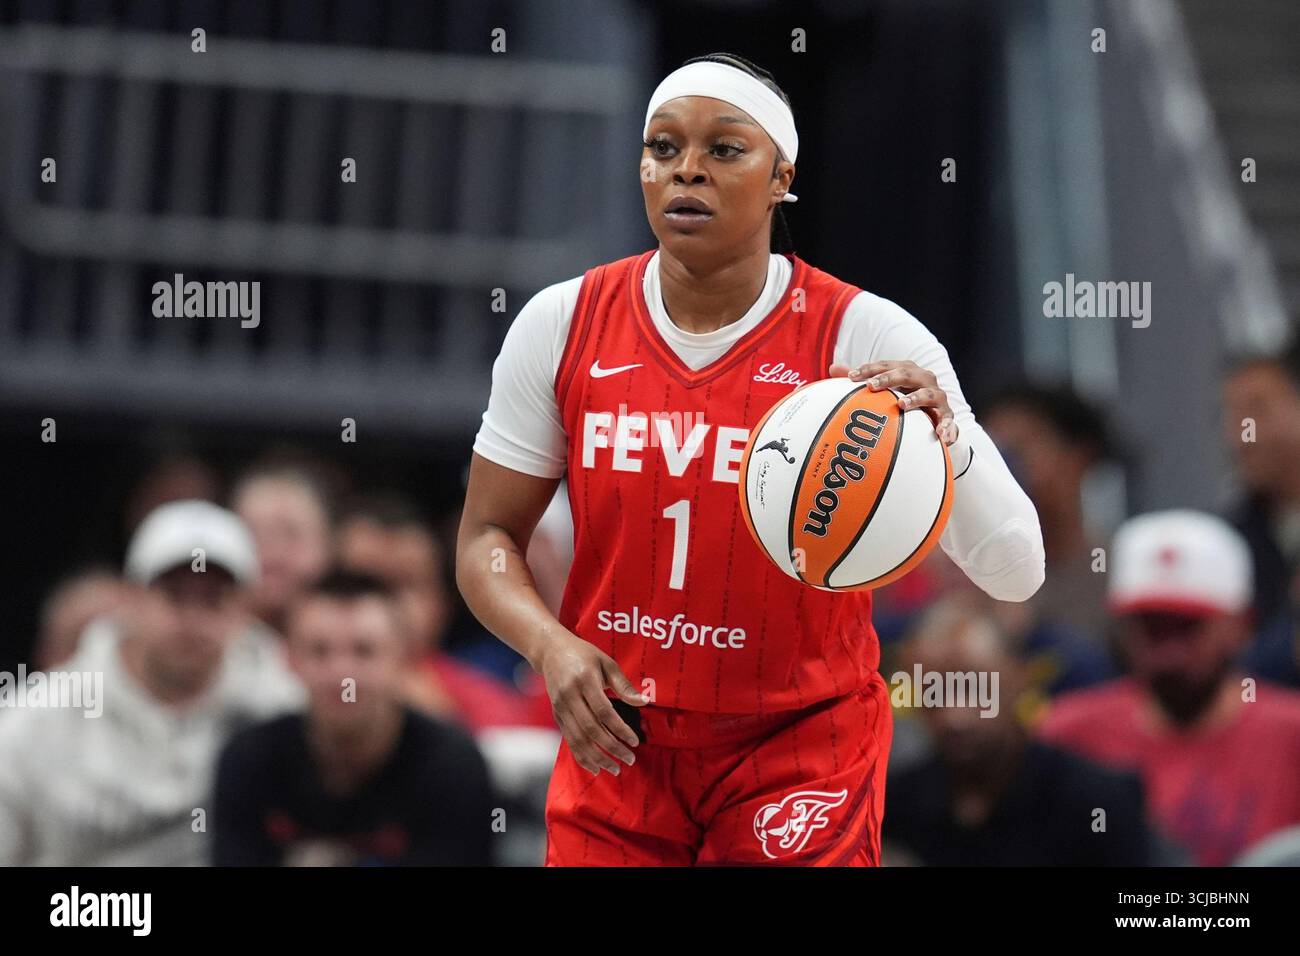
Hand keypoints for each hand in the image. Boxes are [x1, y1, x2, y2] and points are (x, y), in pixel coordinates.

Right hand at [537, 632, 645, 775]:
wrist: (551, 650)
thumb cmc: (584, 654)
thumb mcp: (607, 663)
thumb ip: (624, 685)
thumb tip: (645, 702)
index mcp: (584, 680)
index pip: (604, 712)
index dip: (619, 729)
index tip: (635, 742)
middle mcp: (569, 696)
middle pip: (591, 729)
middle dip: (611, 748)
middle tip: (630, 759)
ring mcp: (560, 707)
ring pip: (578, 739)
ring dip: (597, 758)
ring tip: (615, 769)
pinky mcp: (556, 715)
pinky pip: (569, 740)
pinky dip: (581, 756)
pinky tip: (595, 767)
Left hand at [828, 359, 958, 445]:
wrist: (931, 416)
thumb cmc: (901, 398)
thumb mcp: (883, 389)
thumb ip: (862, 380)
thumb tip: (833, 367)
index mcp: (907, 371)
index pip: (886, 365)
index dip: (869, 369)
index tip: (850, 377)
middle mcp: (924, 380)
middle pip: (907, 374)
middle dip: (889, 378)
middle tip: (871, 386)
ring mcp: (937, 397)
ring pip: (929, 394)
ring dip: (916, 398)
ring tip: (901, 404)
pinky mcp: (946, 416)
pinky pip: (949, 422)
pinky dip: (946, 427)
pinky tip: (939, 436)